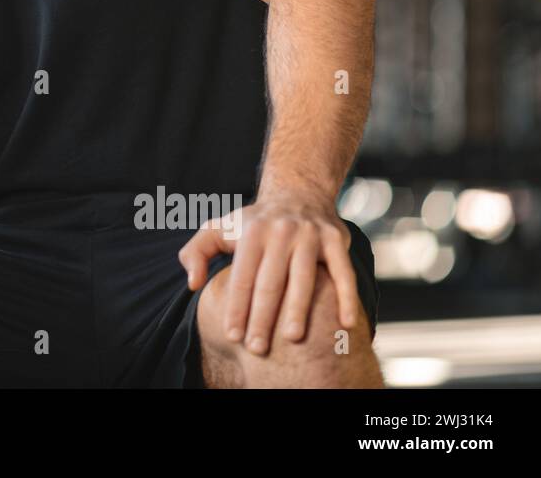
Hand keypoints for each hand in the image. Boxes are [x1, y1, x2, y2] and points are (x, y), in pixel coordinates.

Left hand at [177, 196, 360, 355]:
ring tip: (292, 339)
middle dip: (262, 318)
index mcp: (251, 233)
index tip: (233, 336)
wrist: (298, 192)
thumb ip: (197, 252)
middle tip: (257, 348)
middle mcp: (280, 232)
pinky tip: (346, 324)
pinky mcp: (335, 240)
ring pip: (304, 279)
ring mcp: (310, 235)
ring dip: (298, 310)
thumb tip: (193, 284)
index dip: (236, 308)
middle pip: (270, 283)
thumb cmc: (254, 222)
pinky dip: (346, 298)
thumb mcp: (219, 227)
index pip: (242, 278)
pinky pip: (343, 272)